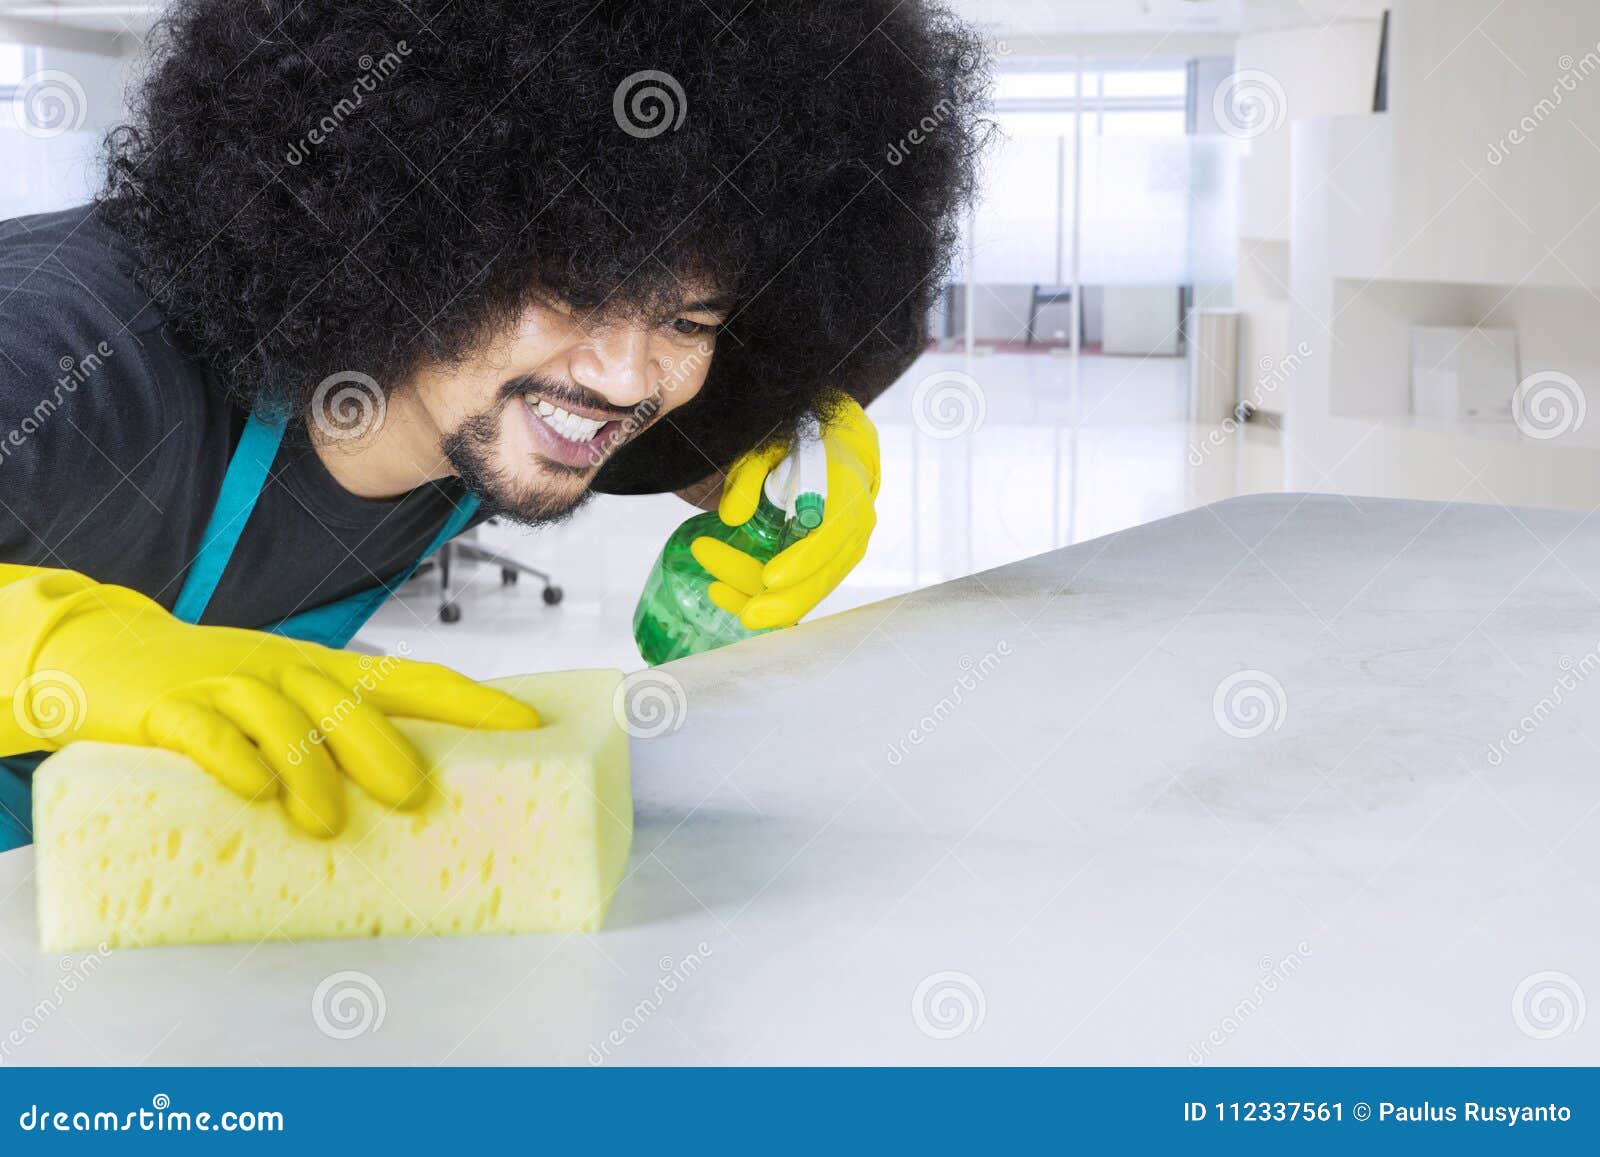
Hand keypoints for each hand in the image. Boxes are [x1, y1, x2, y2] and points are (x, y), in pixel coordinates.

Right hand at [5, 568, 540, 835]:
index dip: (471, 702)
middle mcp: (283, 671)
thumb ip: (341, 741)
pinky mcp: (167, 708)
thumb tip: (420, 800)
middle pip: (348, 701)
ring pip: (280, 719)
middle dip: (385, 747)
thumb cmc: (211, 693)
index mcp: (324, 672)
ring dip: (309, 771)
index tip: (527, 727)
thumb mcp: (285, 703)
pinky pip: (204, 731)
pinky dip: (230, 759)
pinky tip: (252, 790)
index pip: (413, 680)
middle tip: (412, 797)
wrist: (101, 655)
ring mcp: (224, 685)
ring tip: (327, 826)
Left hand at [690, 396, 879, 629]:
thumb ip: (749, 476)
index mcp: (846, 491)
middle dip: (782, 601)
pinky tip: (729, 595)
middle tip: (742, 611)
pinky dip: (770, 601)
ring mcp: (847, 551)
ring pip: (812, 592)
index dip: (802, 561)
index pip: (832, 534)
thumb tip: (730, 517)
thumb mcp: (770, 449)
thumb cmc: (801, 448)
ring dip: (766, 602)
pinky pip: (805, 593)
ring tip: (716, 590)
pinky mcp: (833, 566)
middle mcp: (856, 528)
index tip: (769, 577)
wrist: (838, 453)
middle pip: (824, 577)